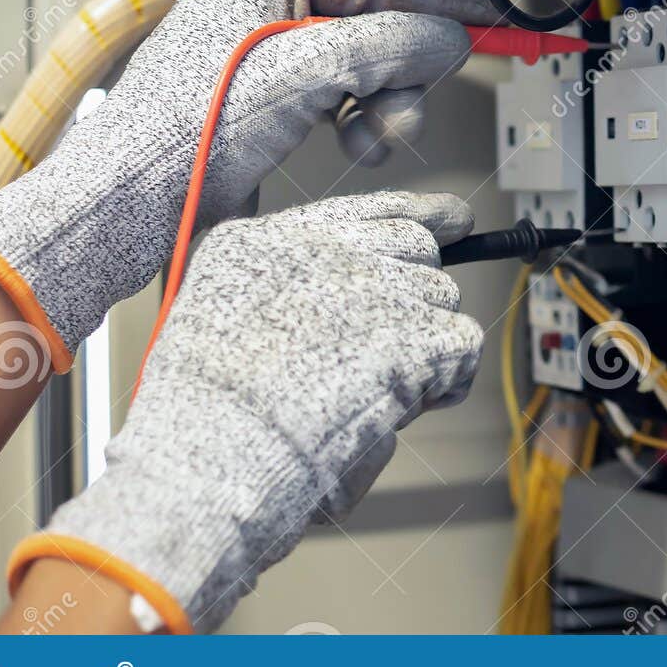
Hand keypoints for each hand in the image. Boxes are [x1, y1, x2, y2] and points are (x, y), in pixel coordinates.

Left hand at [0, 0, 496, 368]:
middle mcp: (271, 8)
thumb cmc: (193, 128)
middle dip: (405, 74)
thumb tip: (450, 39)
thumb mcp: (308, 72)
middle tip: (400, 111)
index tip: (495, 19)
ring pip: (373, 68)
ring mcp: (273, 56)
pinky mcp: (277, 101)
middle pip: (384, 26)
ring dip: (388, 107)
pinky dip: (364, 124)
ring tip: (369, 140)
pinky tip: (352, 146)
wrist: (138, 201)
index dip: (444, 0)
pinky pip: (349, 99)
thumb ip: (392, 45)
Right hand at [7, 190, 484, 633]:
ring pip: (440, 297)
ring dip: (424, 343)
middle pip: (414, 248)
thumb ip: (277, 291)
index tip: (453, 217)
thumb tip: (341, 298)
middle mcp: (326, 249)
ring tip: (374, 390)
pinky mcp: (417, 333)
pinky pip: (461, 343)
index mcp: (266, 240)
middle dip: (417, 291)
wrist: (217, 458)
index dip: (421, 213)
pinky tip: (408, 405)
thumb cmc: (206, 418)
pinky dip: (449, 377)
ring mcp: (377, 287)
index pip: (366, 208)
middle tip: (404, 338)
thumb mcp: (210, 317)